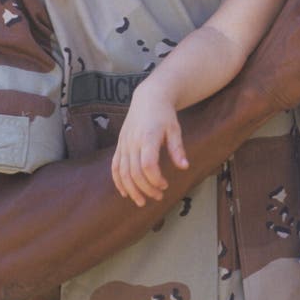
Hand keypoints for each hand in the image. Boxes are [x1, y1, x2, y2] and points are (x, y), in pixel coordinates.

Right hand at [111, 86, 188, 206]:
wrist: (148, 98)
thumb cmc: (164, 114)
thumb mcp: (174, 129)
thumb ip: (177, 149)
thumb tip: (184, 167)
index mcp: (148, 137)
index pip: (147, 164)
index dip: (155, 179)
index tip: (165, 185)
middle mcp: (133, 141)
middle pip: (134, 172)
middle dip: (146, 189)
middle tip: (158, 197)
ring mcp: (124, 144)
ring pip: (123, 172)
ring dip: (132, 189)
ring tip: (142, 201)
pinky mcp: (120, 145)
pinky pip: (115, 166)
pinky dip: (118, 181)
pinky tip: (125, 192)